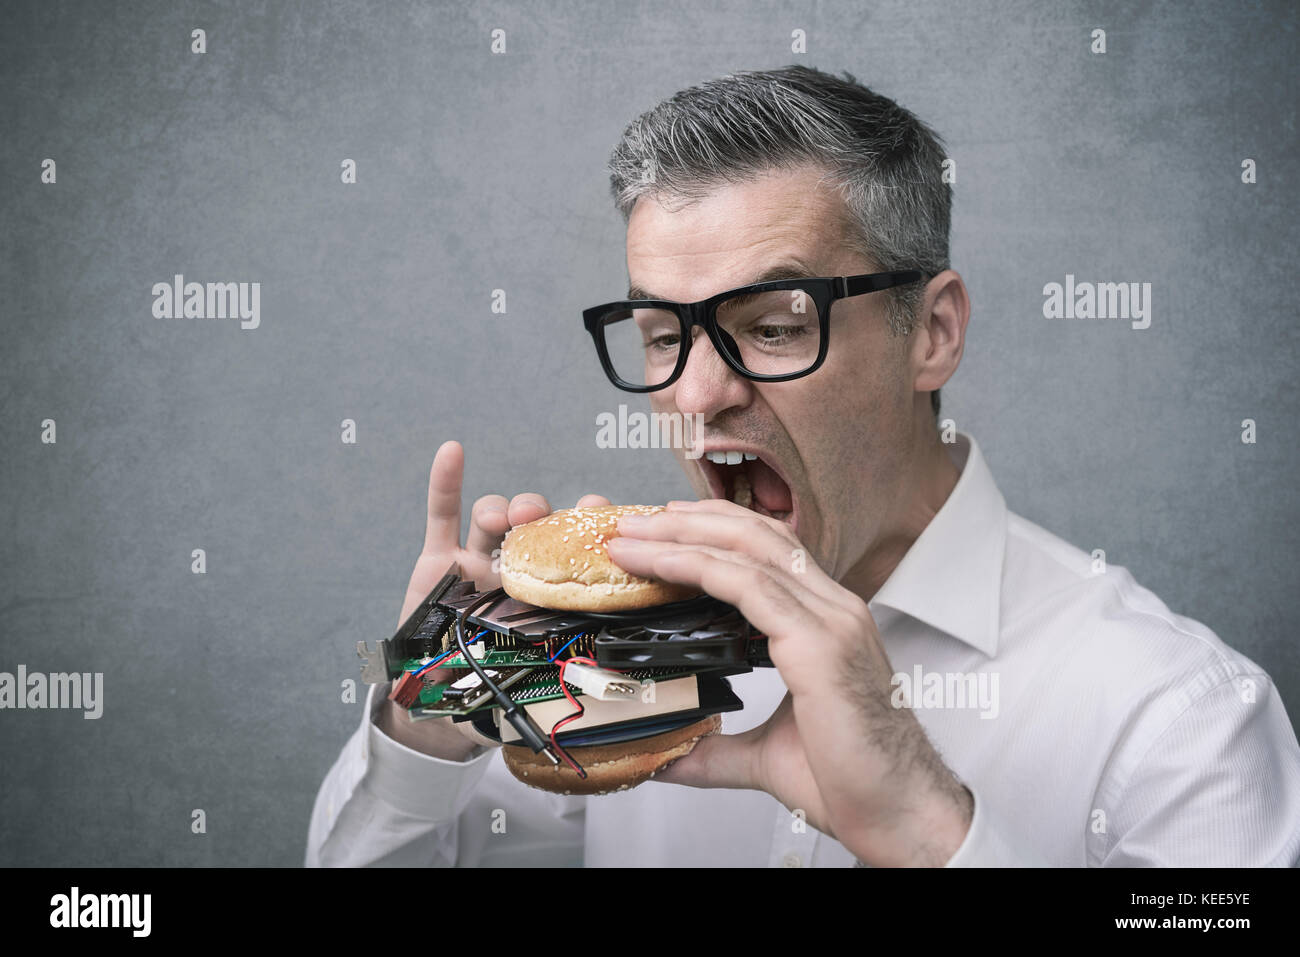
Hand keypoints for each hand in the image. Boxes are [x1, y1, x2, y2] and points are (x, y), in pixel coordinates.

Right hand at [386, 439, 609, 757]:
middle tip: (537, 517)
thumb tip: (610, 674)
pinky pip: (443, 514)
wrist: (442, 702)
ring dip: (499, 508)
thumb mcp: (540, 671)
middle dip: (538, 511)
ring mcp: (479, 559)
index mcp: (550, 589)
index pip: (576, 545)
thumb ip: (568, 658)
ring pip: (494, 515)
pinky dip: (446, 482)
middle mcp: (518, 567)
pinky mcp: (440, 559)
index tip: (600, 507)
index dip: (588, 522)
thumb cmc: (497, 683)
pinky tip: (453, 451)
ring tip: (499, 519)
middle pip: (535, 522)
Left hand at [603, 498, 972, 866]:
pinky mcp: (820, 644)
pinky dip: (699, 567)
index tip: (657, 533)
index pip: (765, 551)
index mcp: (824, 621)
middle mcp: (832, 608)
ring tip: (630, 536)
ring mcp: (831, 620)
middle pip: (755, 534)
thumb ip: (716, 749)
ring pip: (750, 549)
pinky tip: (662, 564)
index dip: (711, 531)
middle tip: (631, 523)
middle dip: (688, 521)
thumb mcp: (766, 754)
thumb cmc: (850, 781)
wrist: (899, 815)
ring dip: (681, 537)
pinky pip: (751, 587)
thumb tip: (669, 757)